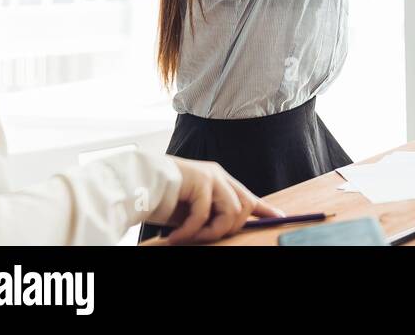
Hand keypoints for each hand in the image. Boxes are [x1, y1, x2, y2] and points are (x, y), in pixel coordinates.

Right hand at [163, 158, 282, 243]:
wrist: (133, 187)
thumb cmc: (160, 202)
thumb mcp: (190, 213)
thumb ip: (210, 217)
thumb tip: (228, 231)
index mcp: (219, 182)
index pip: (248, 196)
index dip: (265, 210)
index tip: (281, 218)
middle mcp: (219, 176)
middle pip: (245, 206)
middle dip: (229, 229)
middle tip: (202, 238)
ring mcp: (211, 176)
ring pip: (232, 211)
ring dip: (210, 232)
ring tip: (188, 237)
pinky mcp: (200, 179)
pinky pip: (205, 214)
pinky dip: (190, 230)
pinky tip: (174, 236)